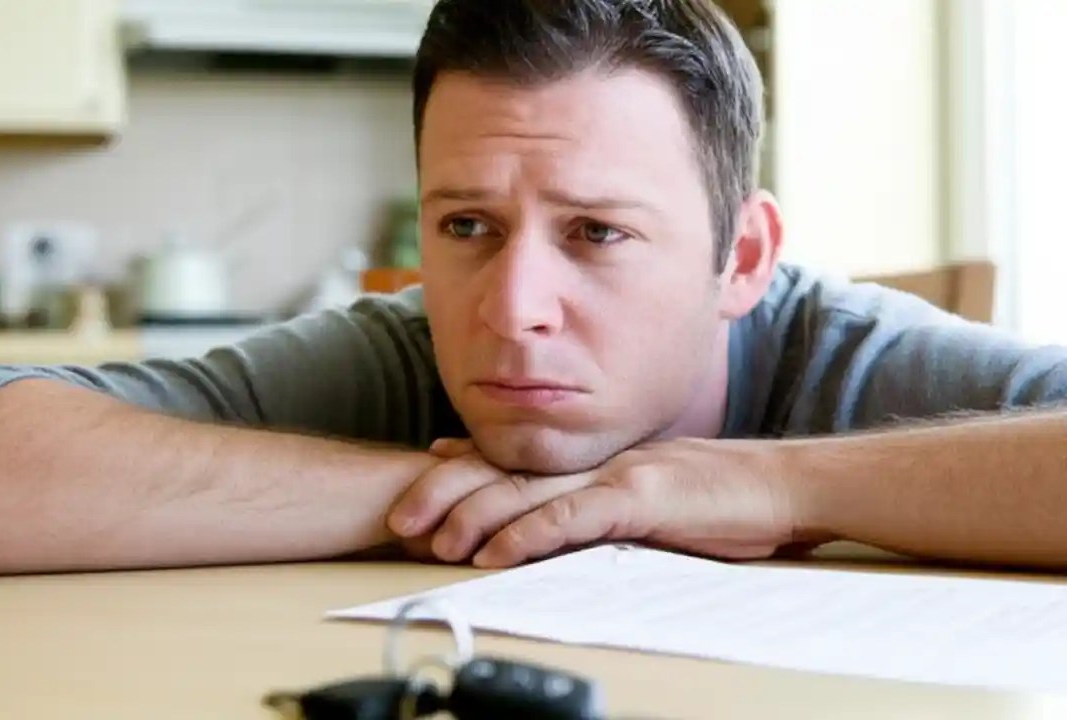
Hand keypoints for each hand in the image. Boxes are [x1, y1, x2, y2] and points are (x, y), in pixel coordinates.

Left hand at [391, 438, 822, 567]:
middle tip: (399, 517)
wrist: (785, 485)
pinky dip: (529, 533)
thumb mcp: (650, 494)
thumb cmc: (721, 498)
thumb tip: (551, 511)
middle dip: (445, 491)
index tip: (419, 480)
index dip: (462, 468)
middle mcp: (595, 459)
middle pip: (505, 470)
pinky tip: (496, 551)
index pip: (516, 460)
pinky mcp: (642, 498)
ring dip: (473, 515)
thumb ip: (599, 499)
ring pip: (528, 491)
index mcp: (594, 458)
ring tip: (431, 539)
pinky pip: (573, 517)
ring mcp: (616, 474)